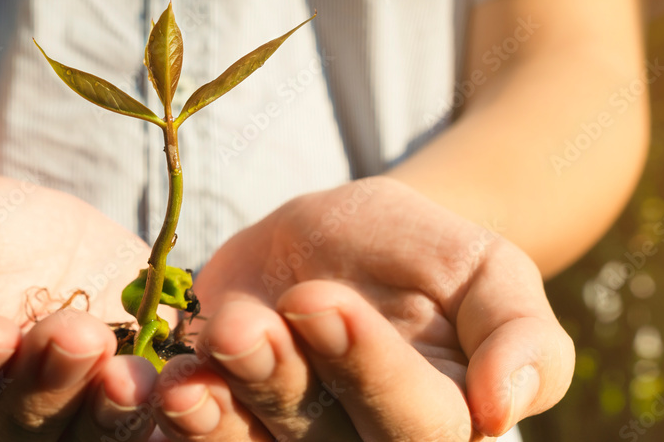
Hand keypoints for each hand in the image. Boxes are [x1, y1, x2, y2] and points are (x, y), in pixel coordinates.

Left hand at [150, 176, 573, 440]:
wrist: (351, 241)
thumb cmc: (431, 258)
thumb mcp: (492, 274)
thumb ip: (520, 336)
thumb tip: (504, 409)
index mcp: (436, 426)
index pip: (415, 426)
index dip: (368, 369)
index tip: (320, 302)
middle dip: (278, 387)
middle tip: (243, 330)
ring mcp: (285, 435)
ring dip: (212, 416)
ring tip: (183, 379)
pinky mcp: (226, 414)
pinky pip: (198, 429)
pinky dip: (169, 416)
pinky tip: (144, 391)